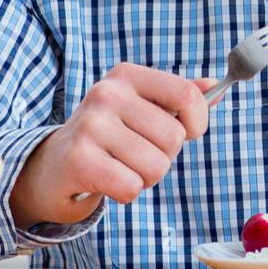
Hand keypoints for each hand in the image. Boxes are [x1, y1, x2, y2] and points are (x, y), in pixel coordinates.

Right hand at [10, 63, 220, 227]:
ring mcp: (91, 124)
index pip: (188, 95)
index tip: (187, 133)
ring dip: (144, 178)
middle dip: (164, 158)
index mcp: (127, 75)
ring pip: (156, 166)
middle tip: (134, 155)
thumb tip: (216, 85)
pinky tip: (105, 181)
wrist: (51, 168)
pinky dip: (125, 193)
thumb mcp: (141, 109)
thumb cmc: (107, 138)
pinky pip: (131, 186)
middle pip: (174, 138)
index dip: (197, 122)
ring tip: (119, 167)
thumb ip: (179, 98)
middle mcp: (107, 93)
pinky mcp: (79, 158)